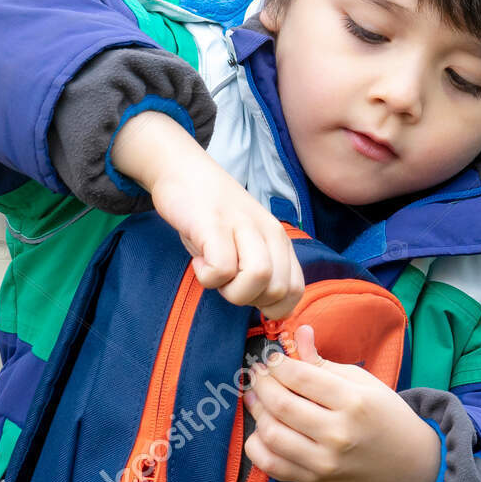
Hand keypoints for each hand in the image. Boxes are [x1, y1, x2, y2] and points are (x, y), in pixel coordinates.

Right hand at [114, 110, 304, 318]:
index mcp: (281, 241)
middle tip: (226, 279)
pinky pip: (222, 268)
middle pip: (277, 290)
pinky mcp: (215, 224)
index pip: (296, 291)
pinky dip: (206, 275)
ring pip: (258, 280)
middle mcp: (269, 232)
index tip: (246, 293)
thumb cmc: (214, 218)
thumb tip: (268, 310)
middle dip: (248, 298)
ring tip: (213, 269)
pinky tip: (199, 259)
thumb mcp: (247, 244)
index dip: (270, 306)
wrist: (185, 171)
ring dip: (229, 288)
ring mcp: (244, 226)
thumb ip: (263, 271)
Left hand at [242, 324, 441, 481]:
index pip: (301, 377)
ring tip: (255, 397)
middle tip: (258, 374)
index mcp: (354, 401)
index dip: (278, 364)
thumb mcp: (363, 382)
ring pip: (272, 435)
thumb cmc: (385, 415)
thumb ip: (325, 362)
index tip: (272, 359)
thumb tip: (299, 333)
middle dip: (262, 384)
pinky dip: (257, 447)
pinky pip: (272, 466)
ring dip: (256, 412)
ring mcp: (325, 461)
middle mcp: (338, 433)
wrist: (407, 462)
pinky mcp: (315, 480)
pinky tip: (260, 430)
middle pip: (282, 405)